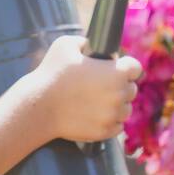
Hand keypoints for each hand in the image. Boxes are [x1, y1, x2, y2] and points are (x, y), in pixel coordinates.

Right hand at [25, 35, 142, 142]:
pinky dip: (110, 121)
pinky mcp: (105, 132)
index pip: (135, 68)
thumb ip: (85, 42)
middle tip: (102, 86)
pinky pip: (118, 126)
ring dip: (117, 105)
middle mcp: (119, 95)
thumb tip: (92, 46)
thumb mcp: (66, 45)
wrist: (38, 106)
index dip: (126, 66)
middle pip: (131, 89)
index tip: (116, 69)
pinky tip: (97, 115)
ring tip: (99, 102)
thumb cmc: (51, 73)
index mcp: (116, 72)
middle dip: (120, 86)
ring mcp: (113, 115)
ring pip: (126, 109)